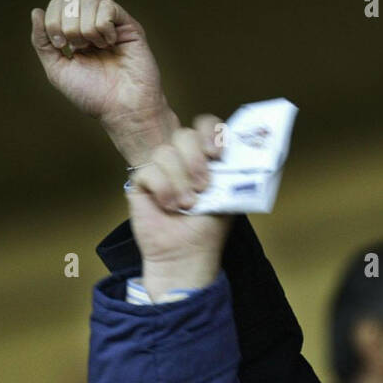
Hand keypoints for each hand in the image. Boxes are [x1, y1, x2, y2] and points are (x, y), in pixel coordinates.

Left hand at [30, 0, 175, 165]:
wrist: (122, 110)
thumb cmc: (94, 97)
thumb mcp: (58, 71)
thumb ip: (42, 42)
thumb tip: (36, 11)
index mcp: (75, 35)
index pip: (58, 6)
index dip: (53, 20)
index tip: (60, 45)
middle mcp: (93, 26)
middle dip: (68, 23)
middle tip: (78, 46)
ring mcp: (111, 25)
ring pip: (89, 0)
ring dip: (86, 26)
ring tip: (97, 47)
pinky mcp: (129, 27)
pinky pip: (108, 7)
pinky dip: (103, 25)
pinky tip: (110, 43)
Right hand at [126, 116, 231, 296]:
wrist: (185, 255)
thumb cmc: (208, 231)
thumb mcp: (228, 198)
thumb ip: (231, 172)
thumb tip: (241, 150)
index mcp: (205, 159)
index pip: (205, 126)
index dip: (210, 132)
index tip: (216, 154)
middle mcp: (183, 160)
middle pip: (184, 135)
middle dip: (195, 161)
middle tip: (203, 187)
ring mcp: (161, 169)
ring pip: (165, 152)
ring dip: (179, 181)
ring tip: (187, 205)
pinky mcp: (141, 182)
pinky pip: (148, 171)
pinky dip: (162, 189)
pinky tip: (168, 207)